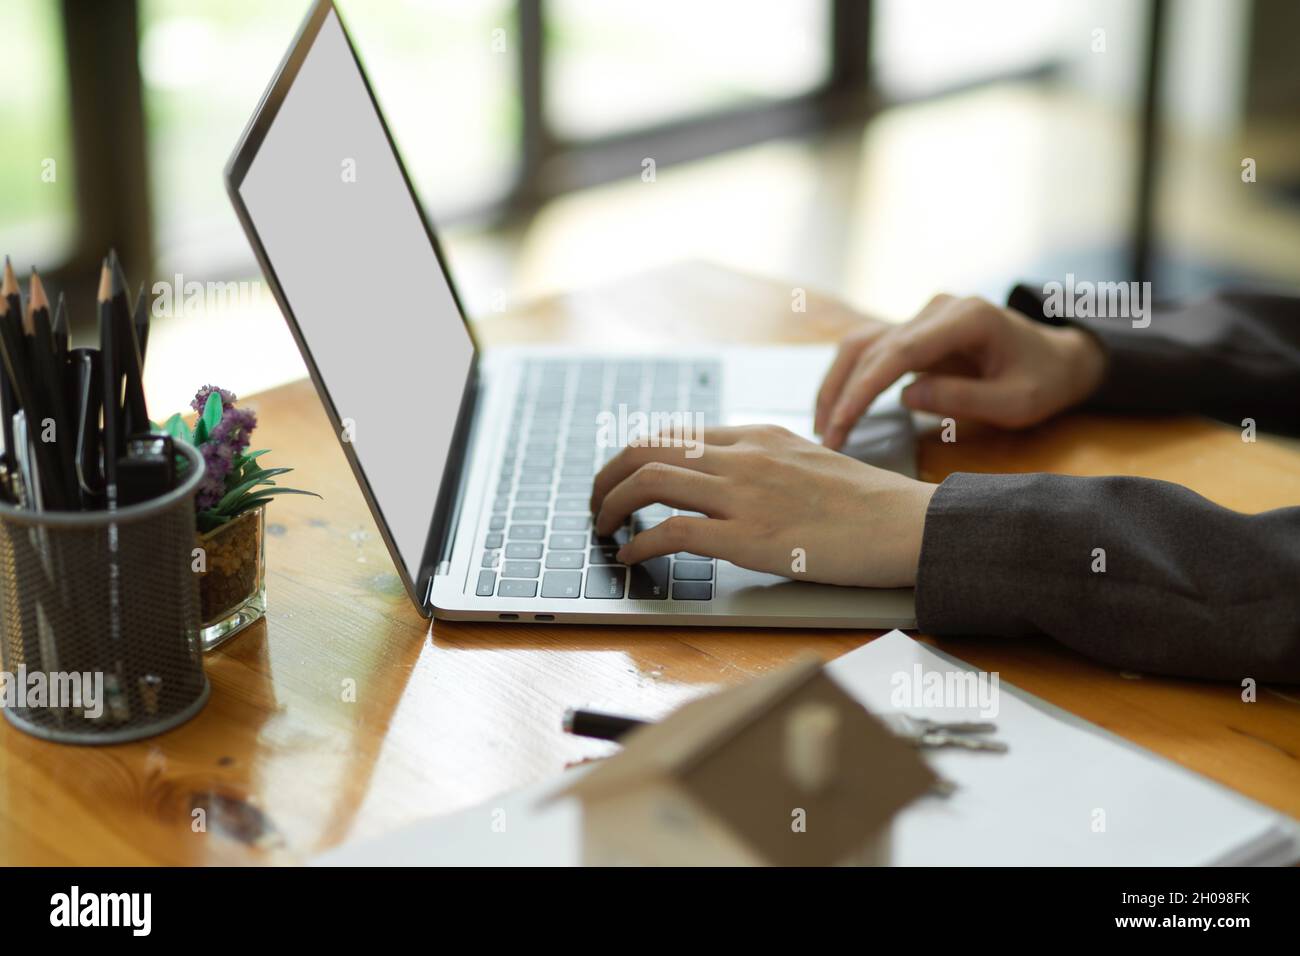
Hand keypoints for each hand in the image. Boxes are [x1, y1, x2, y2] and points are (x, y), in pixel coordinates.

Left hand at [589, 425, 936, 587]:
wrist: (909, 524)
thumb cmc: (868, 504)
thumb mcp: (809, 463)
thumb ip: (765, 465)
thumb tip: (726, 481)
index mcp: (759, 436)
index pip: (674, 434)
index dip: (633, 458)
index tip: (620, 482)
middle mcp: (744, 456)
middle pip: (647, 448)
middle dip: (607, 476)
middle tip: (596, 505)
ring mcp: (746, 494)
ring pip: (649, 480)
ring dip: (611, 506)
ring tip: (603, 529)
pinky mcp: (751, 537)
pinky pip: (673, 531)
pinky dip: (640, 544)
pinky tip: (633, 557)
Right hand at [815, 294, 1107, 448]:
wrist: (1058, 359)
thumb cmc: (1044, 382)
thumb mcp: (1017, 402)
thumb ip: (964, 398)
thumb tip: (906, 397)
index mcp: (967, 317)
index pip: (901, 350)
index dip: (865, 386)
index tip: (841, 421)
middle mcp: (937, 309)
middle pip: (872, 346)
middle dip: (843, 394)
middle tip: (826, 440)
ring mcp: (923, 316)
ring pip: (862, 344)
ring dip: (836, 384)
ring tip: (822, 426)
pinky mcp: (915, 331)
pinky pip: (871, 351)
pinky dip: (848, 378)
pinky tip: (835, 408)